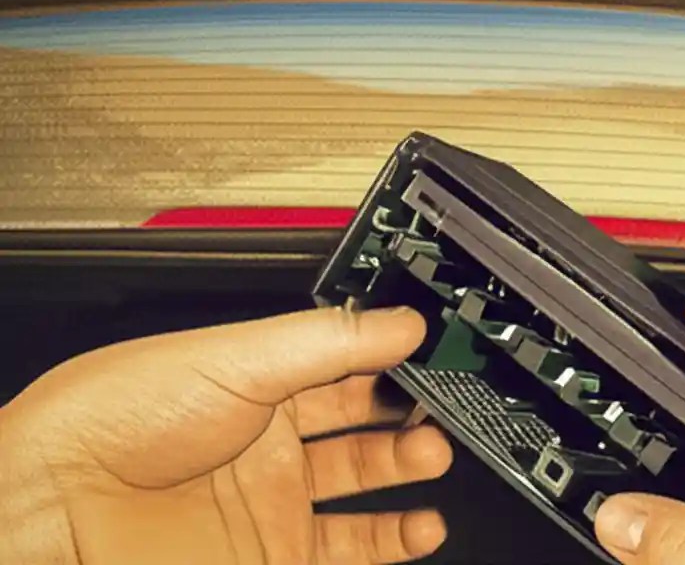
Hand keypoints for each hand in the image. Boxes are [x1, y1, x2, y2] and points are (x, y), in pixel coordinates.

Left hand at [0, 306, 451, 564]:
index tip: (438, 348)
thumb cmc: (114, 421)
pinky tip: (421, 523)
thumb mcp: (237, 360)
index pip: (347, 360)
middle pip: (365, 419)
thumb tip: (401, 322)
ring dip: (410, 466)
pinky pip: (355, 548)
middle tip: (445, 401)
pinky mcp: (277, 554)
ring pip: (367, 482)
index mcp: (260, 379)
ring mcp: (275, 500)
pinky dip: (398, 539)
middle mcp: (271, 438)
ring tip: (435, 452)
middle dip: (411, 408)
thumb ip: (328, 343)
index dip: (394, 354)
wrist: (60, 514)